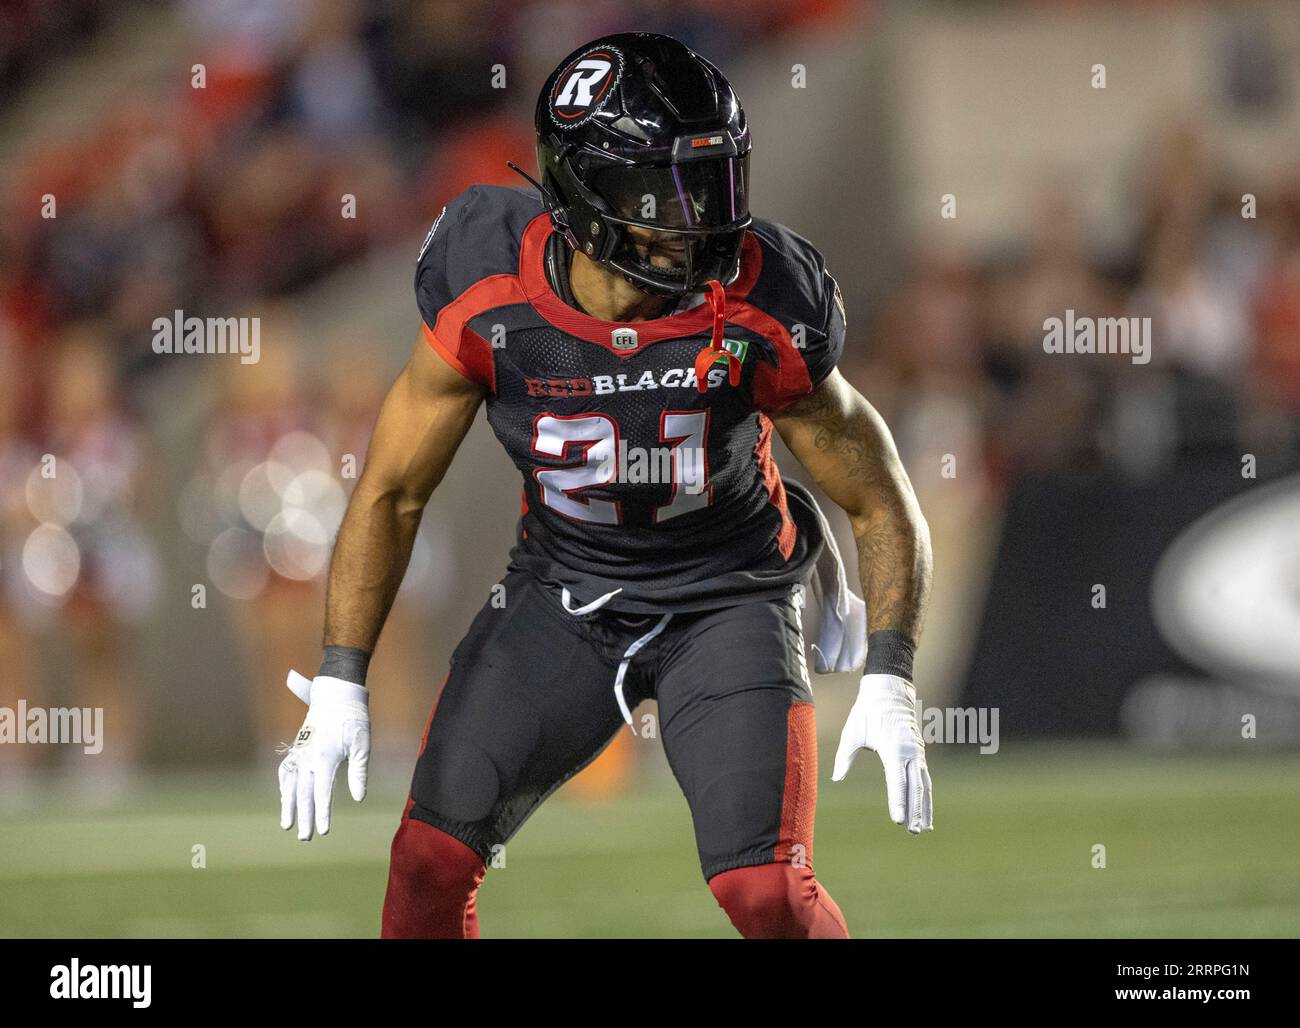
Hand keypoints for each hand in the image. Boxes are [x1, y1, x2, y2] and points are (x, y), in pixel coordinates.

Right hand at [278, 671, 369, 840]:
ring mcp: (299, 752)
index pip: (322, 792)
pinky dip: (283, 786)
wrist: (337, 695)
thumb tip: (358, 798)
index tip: (324, 831)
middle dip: (305, 817)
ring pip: (289, 784)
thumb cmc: (354, 721)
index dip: (323, 813)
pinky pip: (285, 770)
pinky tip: (285, 798)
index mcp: (326, 757)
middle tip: (306, 838)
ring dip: (287, 805)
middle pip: (304, 793)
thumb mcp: (362, 745)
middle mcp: (308, 756)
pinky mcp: (296, 747)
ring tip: (287, 825)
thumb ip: (359, 772)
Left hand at [832, 673, 932, 832]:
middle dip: (915, 810)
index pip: (897, 781)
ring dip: (924, 807)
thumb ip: (844, 757)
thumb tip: (835, 778)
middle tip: (913, 831)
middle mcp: (910, 752)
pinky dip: (927, 795)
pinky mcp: (919, 753)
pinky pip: (925, 778)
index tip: (898, 820)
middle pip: (915, 787)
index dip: (898, 801)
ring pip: (924, 785)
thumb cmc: (866, 712)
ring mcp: (918, 753)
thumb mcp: (852, 733)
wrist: (889, 691)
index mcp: (893, 748)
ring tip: (923, 829)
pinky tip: (925, 811)